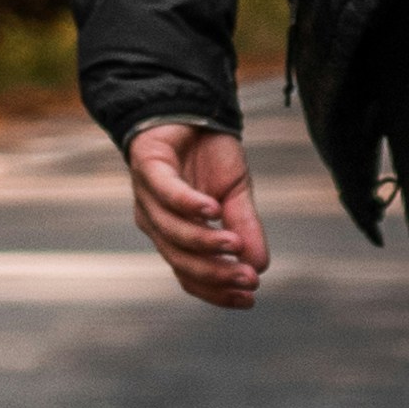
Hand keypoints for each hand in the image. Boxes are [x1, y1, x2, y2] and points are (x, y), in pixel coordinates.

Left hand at [126, 121, 268, 306]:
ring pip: (172, 231)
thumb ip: (244, 228)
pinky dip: (188, 204)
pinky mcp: (147, 167)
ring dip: (205, 243)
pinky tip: (213, 210)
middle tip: (249, 279)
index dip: (217, 291)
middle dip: (215, 273)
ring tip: (235, 246)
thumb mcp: (235, 195)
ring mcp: (147, 197)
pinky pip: (166, 193)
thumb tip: (261, 265)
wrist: (192, 109)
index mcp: (175, 236)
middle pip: (180, 261)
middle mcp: (156, 223)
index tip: (250, 298)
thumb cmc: (208, 157)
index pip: (191, 275)